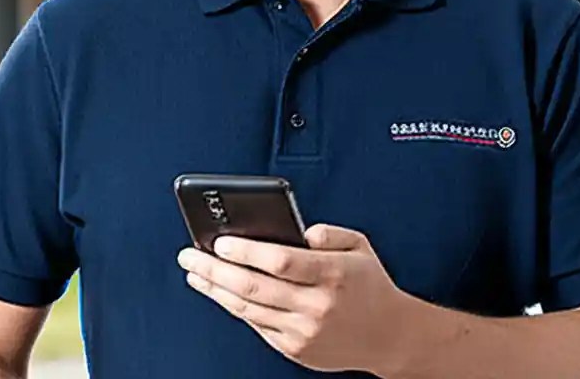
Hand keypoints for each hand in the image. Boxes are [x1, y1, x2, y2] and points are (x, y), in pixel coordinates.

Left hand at [177, 224, 418, 374]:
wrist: (389, 336)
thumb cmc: (370, 286)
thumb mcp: (360, 246)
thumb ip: (330, 233)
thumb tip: (299, 230)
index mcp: (333, 274)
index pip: (280, 261)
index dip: (245, 252)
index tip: (220, 241)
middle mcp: (317, 305)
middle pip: (254, 287)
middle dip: (214, 270)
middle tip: (189, 256)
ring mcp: (304, 331)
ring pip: (248, 309)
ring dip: (216, 290)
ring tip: (195, 274)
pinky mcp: (296, 349)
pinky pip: (257, 326)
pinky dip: (235, 307)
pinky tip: (220, 293)